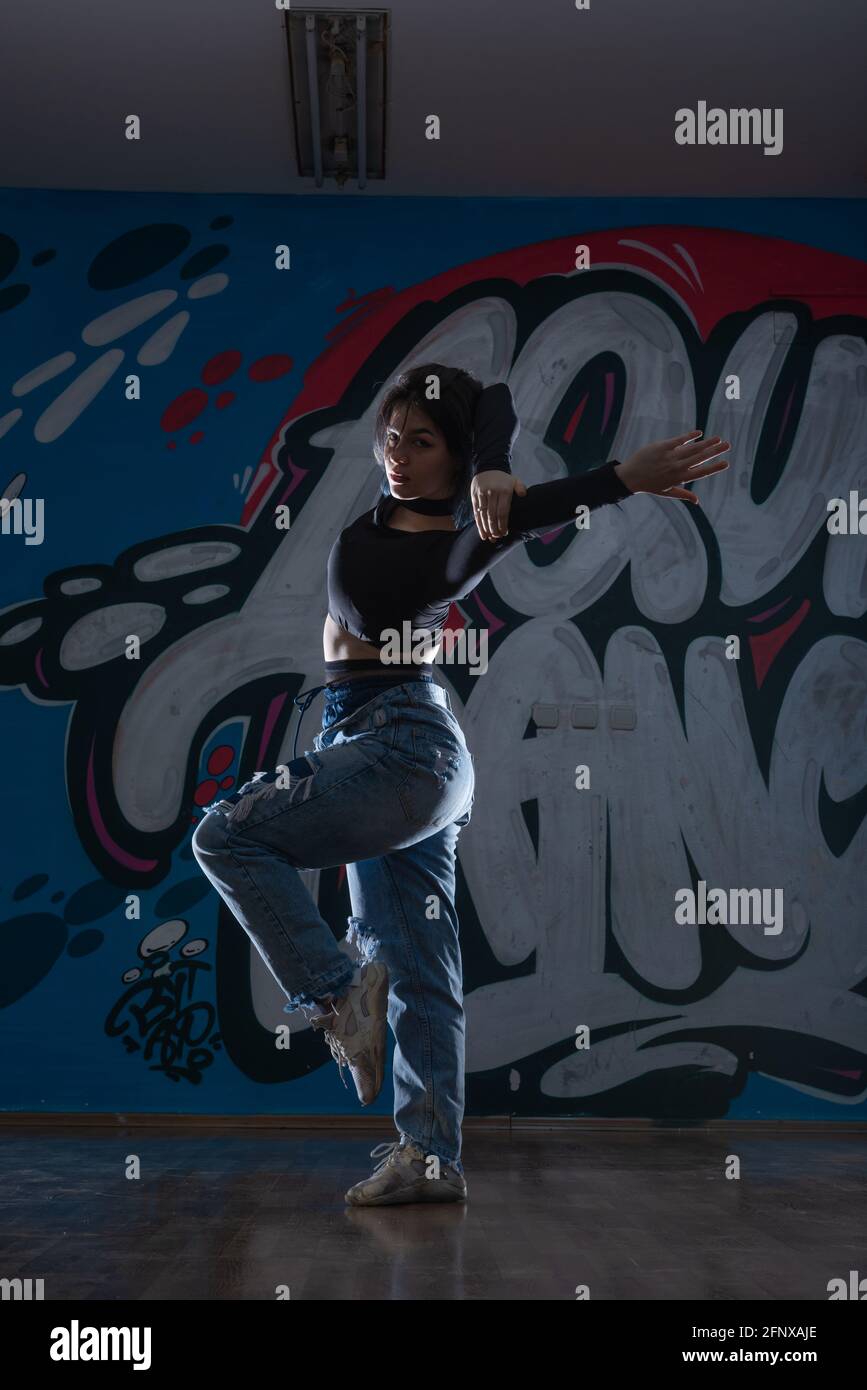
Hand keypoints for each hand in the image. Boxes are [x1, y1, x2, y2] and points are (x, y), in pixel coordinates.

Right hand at [471, 470, 527, 539]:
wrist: (488, 467)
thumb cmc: (503, 479)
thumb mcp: (514, 480)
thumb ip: (520, 487)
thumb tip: (523, 495)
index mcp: (503, 490)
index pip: (502, 511)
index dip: (503, 524)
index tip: (504, 533)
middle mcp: (492, 492)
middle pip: (492, 515)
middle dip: (494, 528)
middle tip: (497, 537)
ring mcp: (482, 494)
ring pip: (483, 515)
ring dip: (486, 528)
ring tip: (489, 538)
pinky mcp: (474, 496)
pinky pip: (476, 512)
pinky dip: (479, 524)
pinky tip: (482, 533)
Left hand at [614, 431, 729, 505]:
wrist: (630, 477)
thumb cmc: (650, 485)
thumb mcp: (667, 492)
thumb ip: (683, 494)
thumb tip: (697, 502)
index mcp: (679, 478)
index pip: (701, 473)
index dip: (714, 468)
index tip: (727, 463)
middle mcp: (676, 467)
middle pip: (700, 458)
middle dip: (715, 451)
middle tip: (728, 445)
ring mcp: (670, 456)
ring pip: (692, 448)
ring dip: (706, 443)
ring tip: (718, 439)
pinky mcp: (662, 447)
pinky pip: (679, 440)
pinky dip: (689, 436)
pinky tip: (699, 433)